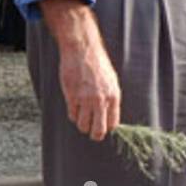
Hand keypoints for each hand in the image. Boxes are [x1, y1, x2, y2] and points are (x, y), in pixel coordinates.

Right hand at [42, 0, 120, 140]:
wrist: (83, 50)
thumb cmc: (98, 64)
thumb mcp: (111, 80)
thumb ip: (111, 98)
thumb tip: (109, 116)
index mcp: (114, 95)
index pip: (113, 123)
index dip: (107, 127)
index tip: (103, 126)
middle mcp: (101, 100)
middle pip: (99, 130)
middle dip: (95, 134)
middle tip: (92, 132)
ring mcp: (86, 99)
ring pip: (83, 125)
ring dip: (82, 124)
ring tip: (82, 117)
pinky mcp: (72, 97)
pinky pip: (72, 115)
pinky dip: (73, 115)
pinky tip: (75, 107)